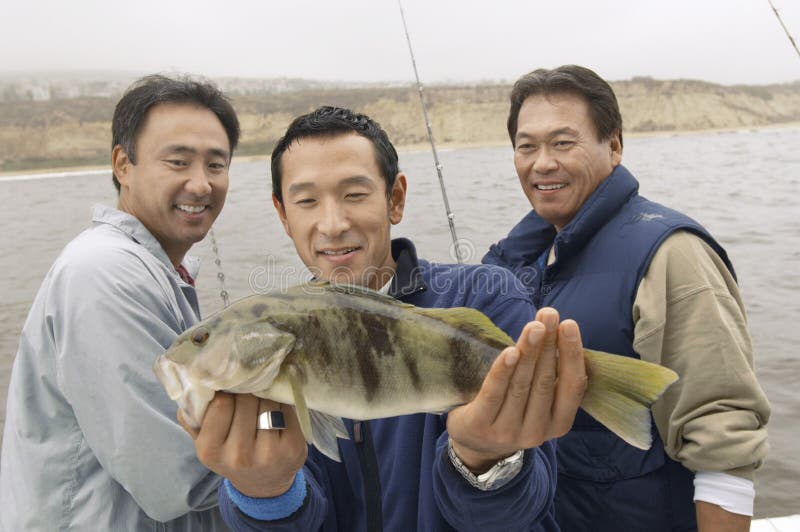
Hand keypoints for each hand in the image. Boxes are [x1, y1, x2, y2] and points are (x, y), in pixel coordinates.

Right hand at [178, 392, 307, 497]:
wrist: (263, 482)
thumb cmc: (230, 452)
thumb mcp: (205, 439)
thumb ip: (194, 414)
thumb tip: (194, 382)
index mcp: (210, 450)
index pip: (221, 402)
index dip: (227, 391)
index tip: (230, 391)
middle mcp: (239, 455)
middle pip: (247, 399)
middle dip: (248, 390)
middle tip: (249, 392)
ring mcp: (269, 453)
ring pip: (268, 401)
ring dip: (267, 394)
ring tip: (263, 399)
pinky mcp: (293, 447)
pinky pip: (288, 409)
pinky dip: (283, 403)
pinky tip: (278, 410)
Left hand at [446, 307, 586, 472]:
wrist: (475, 443)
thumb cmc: (511, 409)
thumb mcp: (537, 401)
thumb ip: (550, 376)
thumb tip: (558, 330)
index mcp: (558, 424)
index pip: (572, 387)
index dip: (572, 355)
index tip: (569, 325)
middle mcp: (536, 432)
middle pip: (545, 381)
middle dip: (548, 344)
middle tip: (549, 314)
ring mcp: (507, 432)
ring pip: (521, 385)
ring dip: (529, 351)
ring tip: (534, 325)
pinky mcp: (479, 426)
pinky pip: (493, 393)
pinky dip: (503, 370)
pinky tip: (510, 351)